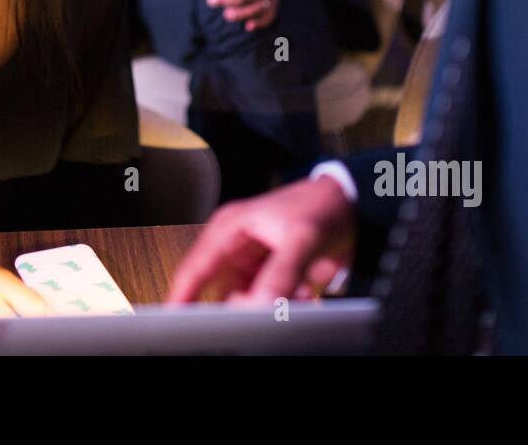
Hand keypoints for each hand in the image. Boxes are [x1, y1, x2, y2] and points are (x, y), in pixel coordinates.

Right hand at [168, 176, 354, 305]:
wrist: (352, 206)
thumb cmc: (320, 206)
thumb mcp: (301, 237)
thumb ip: (281, 272)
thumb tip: (261, 303)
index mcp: (230, 228)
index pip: (195, 267)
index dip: (182, 295)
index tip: (176, 320)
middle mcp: (235, 246)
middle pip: (219, 290)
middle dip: (238, 306)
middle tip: (259, 315)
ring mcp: (251, 263)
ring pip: (243, 300)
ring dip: (263, 307)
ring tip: (294, 297)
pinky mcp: (267, 276)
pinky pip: (263, 301)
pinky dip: (279, 306)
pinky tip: (302, 294)